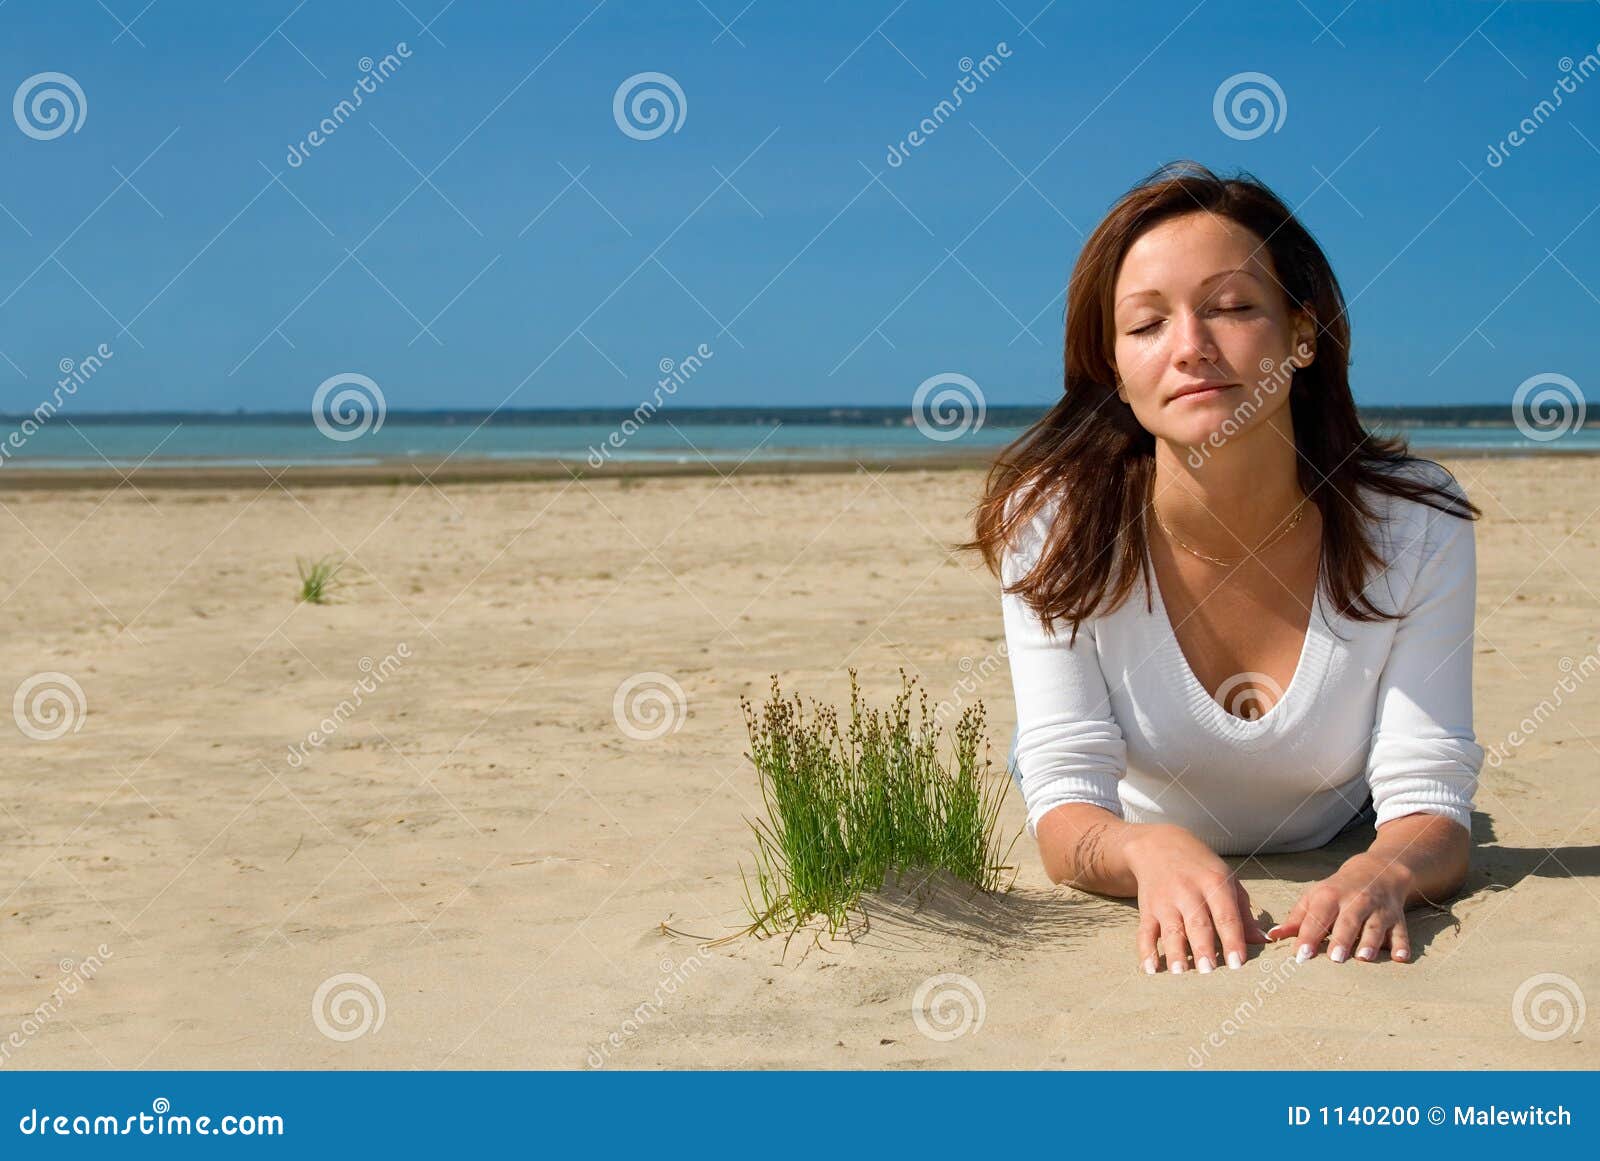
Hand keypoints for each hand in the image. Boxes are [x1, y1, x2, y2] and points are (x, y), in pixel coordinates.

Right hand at [1125, 824, 1271, 973]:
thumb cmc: (1201, 868)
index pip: (1226, 915)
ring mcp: (1165, 901)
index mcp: (1214, 884)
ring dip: (1175, 951)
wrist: (1159, 845)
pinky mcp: (1147, 909)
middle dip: (1203, 947)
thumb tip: (1262, 941)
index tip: (1238, 963)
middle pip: (1197, 923)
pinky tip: (1150, 969)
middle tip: (1209, 970)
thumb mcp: (1227, 880)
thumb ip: (1243, 912)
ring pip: (1171, 929)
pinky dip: (1146, 951)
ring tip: (1180, 971)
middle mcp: (1188, 892)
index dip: (1232, 939)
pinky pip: (1145, 932)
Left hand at [1266, 853, 1414, 963]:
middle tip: (1334, 959)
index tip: (1300, 955)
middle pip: (1348, 921)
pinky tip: (1400, 957)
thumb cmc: (1338, 890)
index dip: (1308, 935)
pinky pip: (1401, 931)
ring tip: (1363, 958)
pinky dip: (1402, 944)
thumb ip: (1296, 920)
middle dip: (1341, 939)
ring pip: (1375, 926)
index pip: (1317, 916)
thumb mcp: (1314, 898)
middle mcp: (1355, 901)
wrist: (1378, 871)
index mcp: (1330, 896)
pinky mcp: (1398, 918)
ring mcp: (1379, 909)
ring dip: (1370, 941)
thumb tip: (1271, 937)